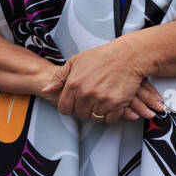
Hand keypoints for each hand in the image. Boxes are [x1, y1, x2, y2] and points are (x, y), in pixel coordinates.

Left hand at [38, 40, 164, 124]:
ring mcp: (101, 100)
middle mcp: (86, 94)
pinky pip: (110, 119)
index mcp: (73, 85)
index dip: (71, 107)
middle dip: (86, 110)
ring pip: (95, 118)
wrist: (129, 55)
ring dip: (99, 113)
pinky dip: (112, 115)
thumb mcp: (76, 61)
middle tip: (94, 100)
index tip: (78, 103)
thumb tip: (46, 90)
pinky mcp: (116, 104)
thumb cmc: (102, 56)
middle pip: (81, 115)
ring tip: (104, 102)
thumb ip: (59, 77)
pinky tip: (113, 105)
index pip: (65, 109)